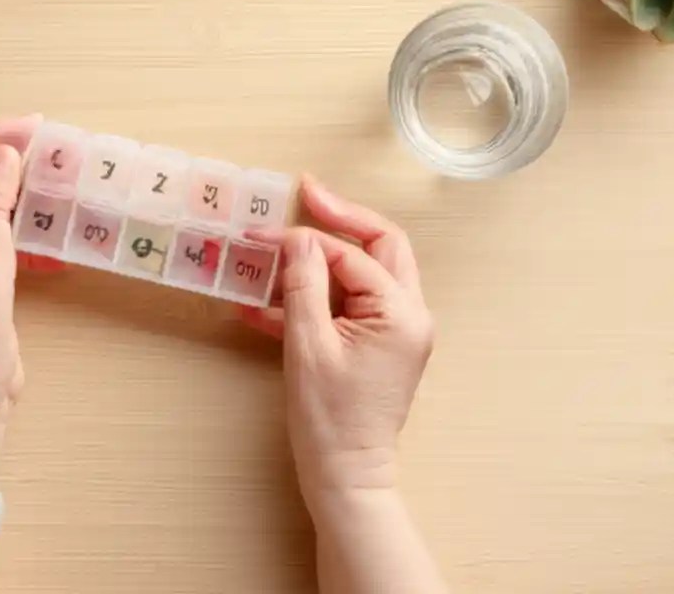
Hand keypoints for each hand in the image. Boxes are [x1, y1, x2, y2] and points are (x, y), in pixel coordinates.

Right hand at [242, 176, 434, 498]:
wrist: (346, 477)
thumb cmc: (330, 420)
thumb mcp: (307, 346)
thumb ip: (302, 286)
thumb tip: (295, 239)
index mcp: (400, 312)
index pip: (353, 254)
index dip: (306, 238)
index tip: (265, 232)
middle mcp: (409, 315)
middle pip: (379, 246)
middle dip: (338, 221)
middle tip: (304, 196)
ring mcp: (395, 331)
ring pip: (362, 274)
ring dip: (319, 262)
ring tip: (273, 252)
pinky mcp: (376, 346)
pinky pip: (346, 307)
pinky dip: (312, 299)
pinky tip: (264, 303)